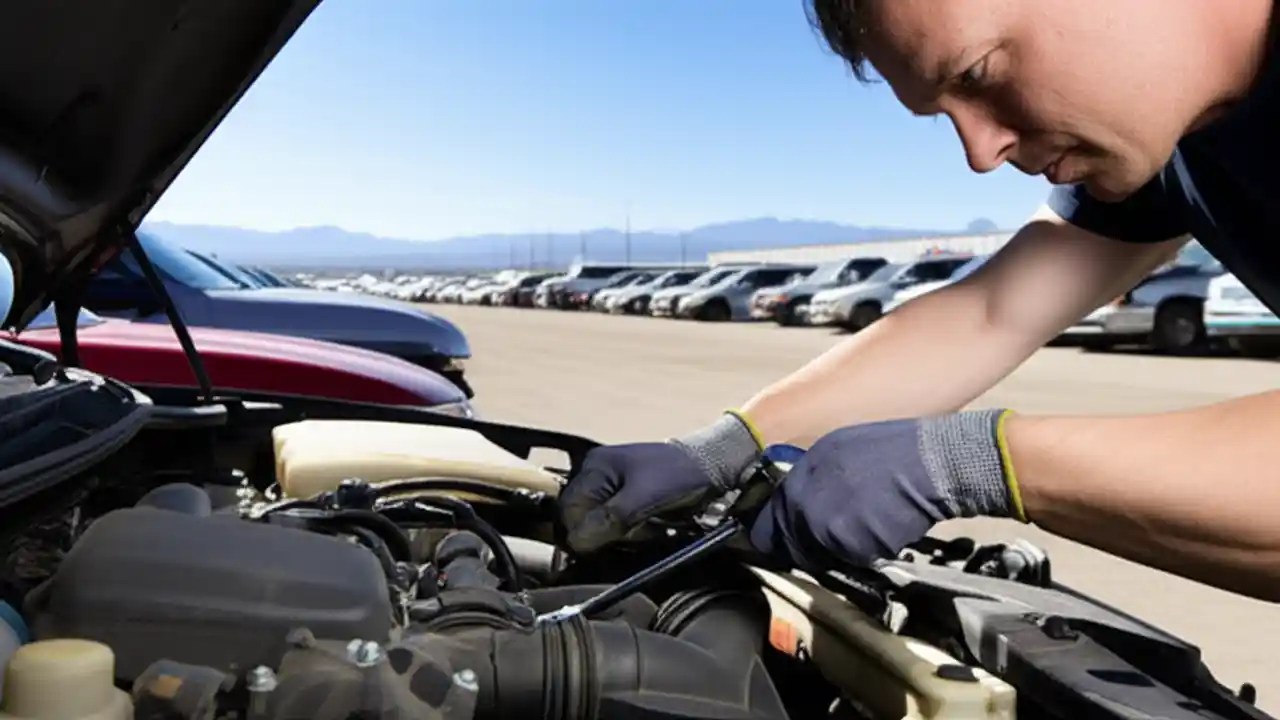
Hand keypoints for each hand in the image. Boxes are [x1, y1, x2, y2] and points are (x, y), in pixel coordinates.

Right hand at [559, 412, 762, 553]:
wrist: (716, 467)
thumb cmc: (680, 476)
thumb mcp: (642, 499)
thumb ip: (608, 521)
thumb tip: (578, 542)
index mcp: (595, 467)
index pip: (569, 511)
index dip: (586, 532)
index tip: (614, 538)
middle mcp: (598, 475)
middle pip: (583, 520)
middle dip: (608, 533)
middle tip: (638, 530)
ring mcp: (613, 486)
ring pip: (601, 527)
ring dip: (624, 534)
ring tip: (650, 527)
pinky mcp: (628, 498)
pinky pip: (618, 525)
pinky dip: (633, 531)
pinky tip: (652, 527)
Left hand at [747, 409, 1022, 572]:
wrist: (941, 462)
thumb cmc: (906, 455)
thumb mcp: (850, 451)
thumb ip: (821, 478)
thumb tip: (802, 507)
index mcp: (809, 464)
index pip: (774, 509)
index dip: (775, 528)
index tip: (777, 540)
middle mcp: (809, 489)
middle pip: (787, 535)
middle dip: (800, 545)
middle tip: (822, 547)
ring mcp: (826, 516)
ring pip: (815, 551)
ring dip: (832, 551)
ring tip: (863, 532)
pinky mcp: (849, 539)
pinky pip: (846, 558)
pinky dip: (861, 554)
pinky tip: (882, 533)